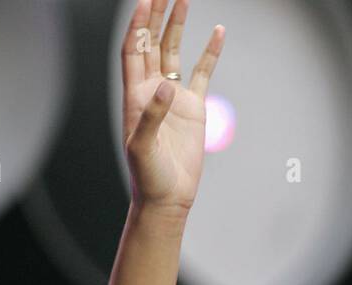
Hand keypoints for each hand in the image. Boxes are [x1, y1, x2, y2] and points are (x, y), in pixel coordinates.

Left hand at [121, 0, 225, 216]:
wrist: (167, 198)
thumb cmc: (148, 177)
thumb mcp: (143, 148)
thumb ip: (151, 117)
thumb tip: (164, 86)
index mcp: (134, 97)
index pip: (134, 51)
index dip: (138, 25)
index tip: (145, 0)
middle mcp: (151, 91)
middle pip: (151, 43)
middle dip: (156, 16)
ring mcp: (173, 97)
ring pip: (173, 52)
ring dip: (177, 26)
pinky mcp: (193, 108)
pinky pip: (203, 72)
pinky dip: (210, 52)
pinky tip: (218, 32)